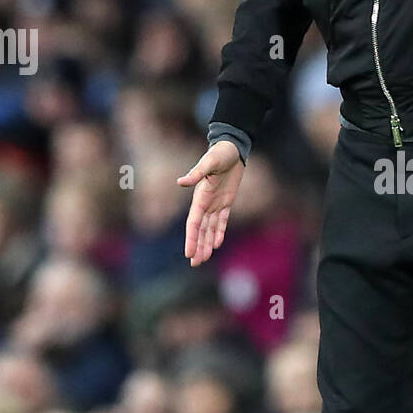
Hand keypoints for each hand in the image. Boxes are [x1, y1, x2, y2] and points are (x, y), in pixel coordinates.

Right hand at [178, 141, 243, 266]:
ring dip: (207, 243)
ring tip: (204, 259)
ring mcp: (216, 203)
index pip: (193, 223)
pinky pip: (222, 220)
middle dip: (197, 246)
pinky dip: (220, 232)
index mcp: (200, 197)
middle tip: (195, 264)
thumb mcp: (209, 162)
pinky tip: (217, 244)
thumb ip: (197, 173)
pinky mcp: (227, 201)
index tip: (188, 253)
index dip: (191, 238)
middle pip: (200, 230)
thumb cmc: (219, 153)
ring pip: (210, 228)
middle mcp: (206, 203)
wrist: (231, 148)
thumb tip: (180, 182)